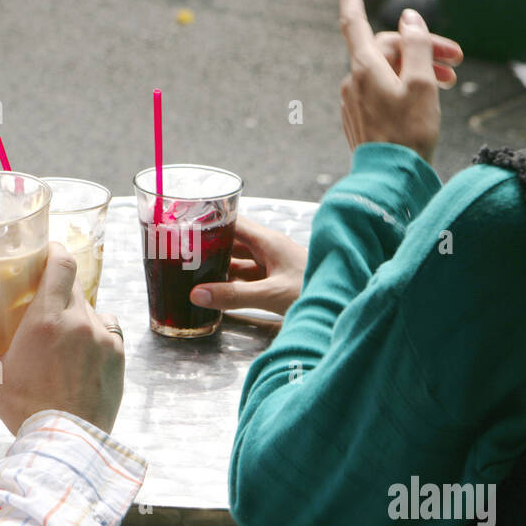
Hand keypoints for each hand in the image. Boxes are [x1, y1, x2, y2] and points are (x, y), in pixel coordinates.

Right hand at [0, 243, 124, 434]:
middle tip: (39, 299)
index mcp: (48, 319)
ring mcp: (104, 338)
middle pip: (73, 286)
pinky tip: (76, 355)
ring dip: (74, 314)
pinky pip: (106, 331)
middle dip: (56, 287)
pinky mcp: (118, 356)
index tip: (43, 252)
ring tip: (56, 335)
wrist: (67, 444)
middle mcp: (80, 322)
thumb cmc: (25, 410)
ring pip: (89, 310)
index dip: (54, 251)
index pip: (62, 263)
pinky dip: (91, 335)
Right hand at [188, 216, 307, 315]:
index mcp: (268, 241)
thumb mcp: (270, 294)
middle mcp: (269, 249)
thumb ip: (234, 295)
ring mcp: (273, 265)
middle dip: (209, 247)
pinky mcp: (276, 281)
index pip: (233, 222)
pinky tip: (217, 291)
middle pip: (233, 242)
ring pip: (239, 261)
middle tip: (181, 253)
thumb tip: (196, 295)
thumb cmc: (314, 290)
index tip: (185, 226)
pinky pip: (247, 278)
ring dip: (219, 266)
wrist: (344, 304)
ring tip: (192, 272)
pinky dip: (232, 282)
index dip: (210, 221)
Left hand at [338, 0, 444, 163]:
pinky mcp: (360, 119)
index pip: (355, 23)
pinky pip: (383, 92)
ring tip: (449, 83)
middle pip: (388, 49)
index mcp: (365, 67)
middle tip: (457, 62)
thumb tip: (409, 18)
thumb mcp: (422, 84)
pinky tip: (426, 102)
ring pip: (388, 72)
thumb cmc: (409, 134)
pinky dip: (405, 88)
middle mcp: (354, 81)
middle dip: (422, 49)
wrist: (391, 180)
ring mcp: (355, 101)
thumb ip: (417, 46)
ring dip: (418, 70)